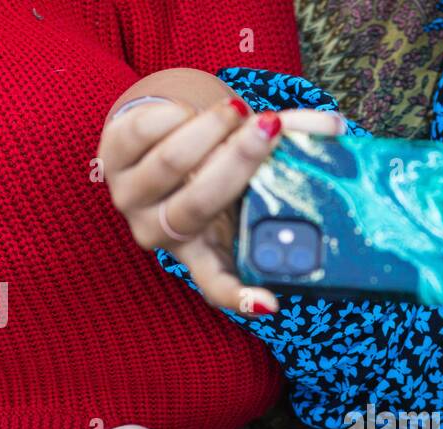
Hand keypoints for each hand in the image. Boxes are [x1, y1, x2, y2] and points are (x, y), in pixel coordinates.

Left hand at [99, 95, 343, 314]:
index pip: (219, 286)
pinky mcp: (108, 162)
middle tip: (268, 127)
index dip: (242, 297)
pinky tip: (193, 111)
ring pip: (170, 164)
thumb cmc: (211, 165)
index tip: (270, 305)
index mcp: (200, 251)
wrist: (153, 142)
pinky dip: (176, 114)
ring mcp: (129, 201)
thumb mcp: (248, 173)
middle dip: (236, 161)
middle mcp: (160, 235)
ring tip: (236, 110)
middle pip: (197, 205)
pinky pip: (144, 133)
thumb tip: (334, 126)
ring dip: (208, 129)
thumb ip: (289, 151)